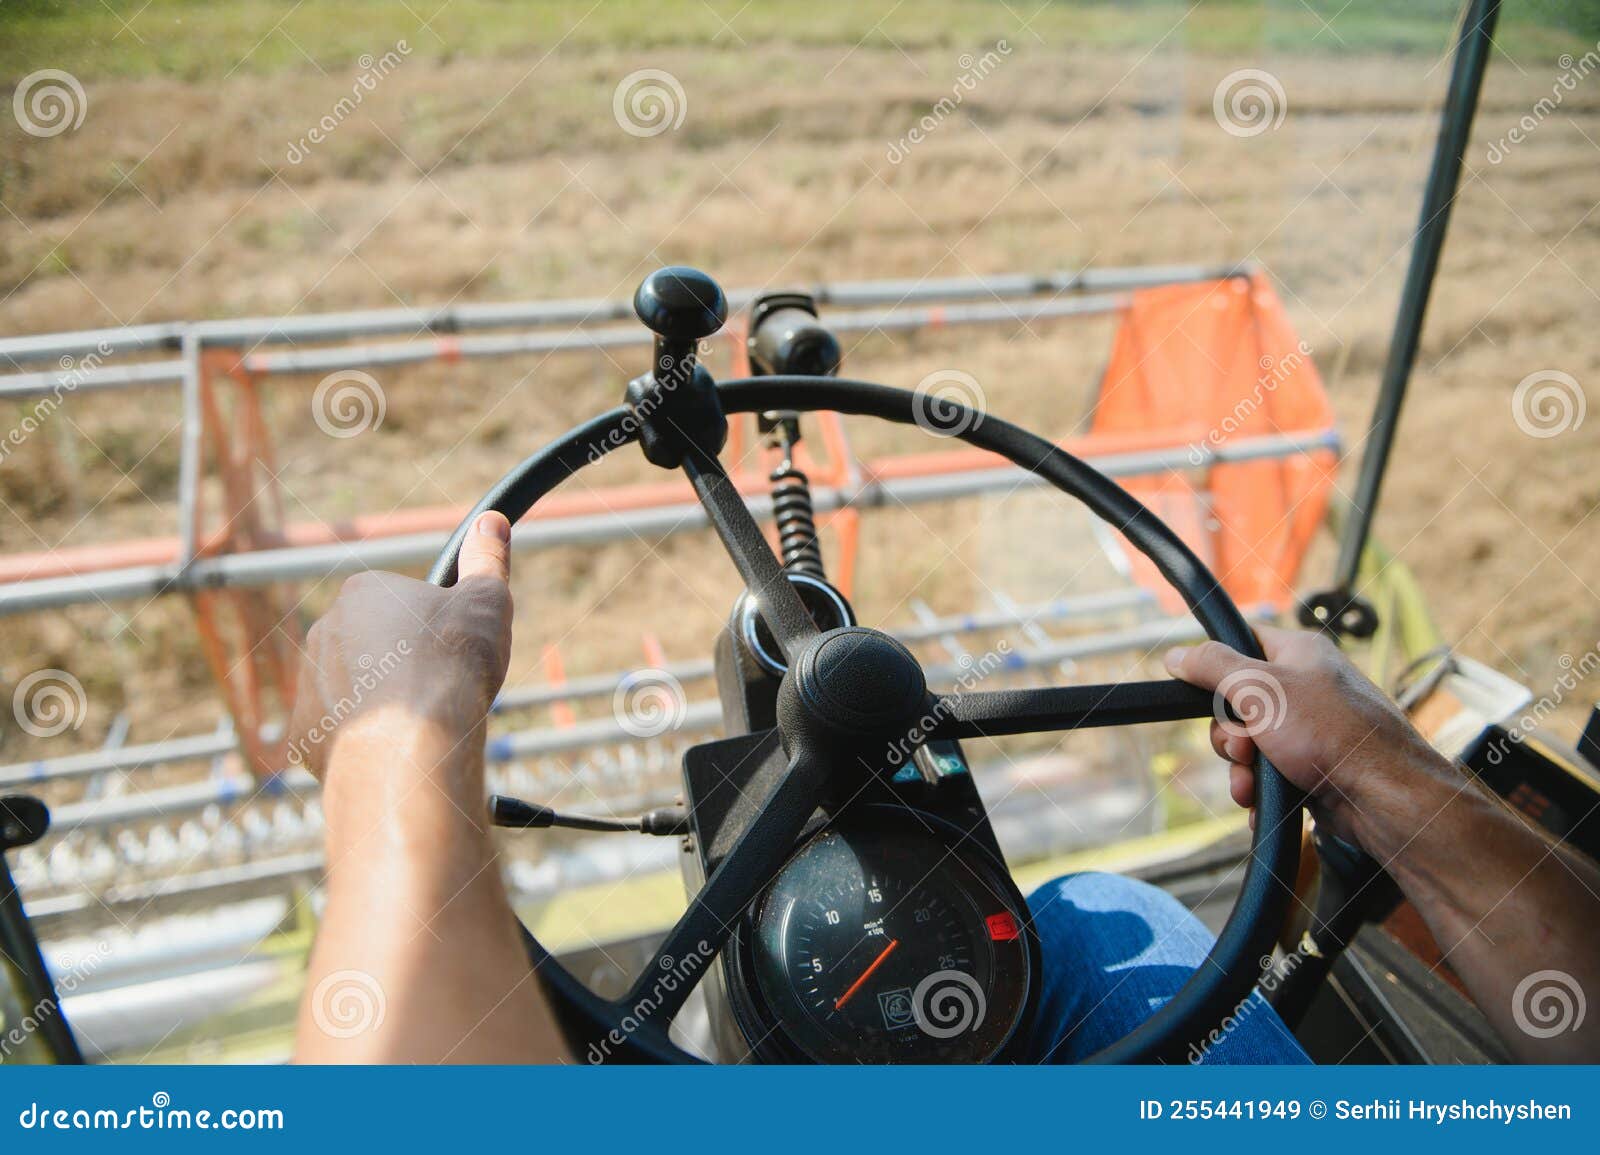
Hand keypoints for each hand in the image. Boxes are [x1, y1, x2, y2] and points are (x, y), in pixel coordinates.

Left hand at [286, 512, 514, 833]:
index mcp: (363, 591)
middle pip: (375, 645)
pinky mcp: (304, 733)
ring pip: (354, 689)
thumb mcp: (486, 600)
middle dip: (404, 662)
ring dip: (382, 701)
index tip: (455, 649)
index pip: (402, 602)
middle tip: (442, 687)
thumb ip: (487, 560)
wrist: (411, 743)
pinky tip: (395, 747)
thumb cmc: (451, 664)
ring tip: (421, 723)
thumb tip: (491, 520)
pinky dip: (364, 738)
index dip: (436, 625)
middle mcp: (324, 631)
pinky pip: (338, 731)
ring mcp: (308, 683)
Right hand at [1164, 624, 1455, 851]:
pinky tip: (1262, 802)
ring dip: (1240, 770)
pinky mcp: (1313, 768)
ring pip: (1250, 746)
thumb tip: (1177, 654)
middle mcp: (1306, 689)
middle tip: (1244, 748)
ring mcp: (1311, 731)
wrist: (1385, 798)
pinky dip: (1260, 790)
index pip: (1242, 644)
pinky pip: (1269, 775)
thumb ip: (1213, 667)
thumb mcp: (1260, 689)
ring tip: (1252, 784)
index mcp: (1299, 654)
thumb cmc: (1334, 734)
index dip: (1216, 668)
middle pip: (1237, 705)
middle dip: (1230, 737)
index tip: (1201, 692)